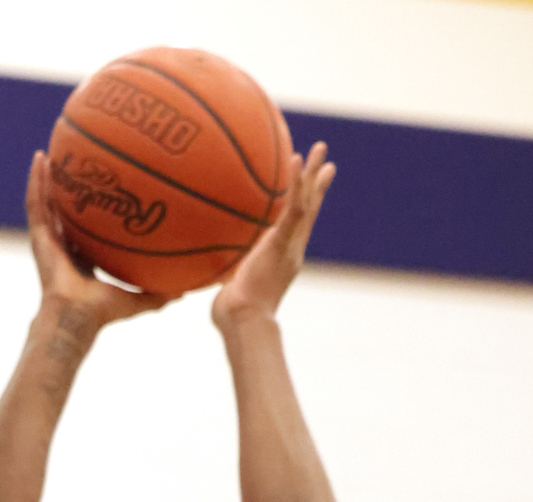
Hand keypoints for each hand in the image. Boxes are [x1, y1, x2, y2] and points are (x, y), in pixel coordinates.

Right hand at [26, 152, 162, 325]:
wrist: (77, 316)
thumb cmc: (103, 313)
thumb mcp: (138, 300)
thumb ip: (160, 294)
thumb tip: (188, 291)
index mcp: (83, 259)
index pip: (87, 230)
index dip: (93, 212)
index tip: (104, 191)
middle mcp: (64, 247)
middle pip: (65, 211)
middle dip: (68, 188)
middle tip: (77, 163)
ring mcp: (49, 240)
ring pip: (46, 201)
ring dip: (48, 176)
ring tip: (52, 151)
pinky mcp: (39, 236)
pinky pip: (35, 202)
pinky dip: (36, 180)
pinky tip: (41, 158)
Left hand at [212, 142, 335, 329]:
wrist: (243, 321)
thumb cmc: (233, 315)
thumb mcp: (229, 285)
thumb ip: (225, 272)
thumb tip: (204, 268)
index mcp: (282, 257)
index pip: (297, 225)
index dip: (304, 203)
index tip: (308, 184)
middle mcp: (292, 249)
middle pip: (310, 209)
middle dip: (318, 183)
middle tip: (327, 159)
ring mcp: (289, 246)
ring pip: (307, 204)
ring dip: (313, 175)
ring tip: (320, 148)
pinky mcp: (282, 243)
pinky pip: (292, 208)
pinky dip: (297, 184)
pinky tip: (298, 159)